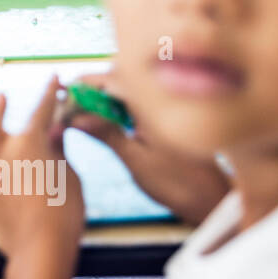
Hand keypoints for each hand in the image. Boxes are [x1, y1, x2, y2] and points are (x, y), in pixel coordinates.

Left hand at [0, 47, 85, 265]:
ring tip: (1, 97)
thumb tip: (56, 131)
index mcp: (30, 142)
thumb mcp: (70, 177)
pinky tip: (21, 175)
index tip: (54, 76)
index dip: (50, 91)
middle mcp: (1, 150)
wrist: (39, 254)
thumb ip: (59, 150)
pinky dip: (7, 166)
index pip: (42, 108)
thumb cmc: (64, 214)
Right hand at [57, 70, 229, 223]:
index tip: (64, 94)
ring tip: (85, 116)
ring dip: (105, 96)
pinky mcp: (165, 118)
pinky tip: (107, 121)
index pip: (112, 78)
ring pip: (128, 88)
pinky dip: (118, 106)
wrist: (213, 201)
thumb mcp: (136, 160)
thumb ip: (107, 134)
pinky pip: (137, 101)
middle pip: (120, 77)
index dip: (84, 84)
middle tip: (73, 107)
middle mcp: (161, 99)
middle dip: (93, 87)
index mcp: (155, 104)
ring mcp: (165, 107)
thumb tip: (76, 117)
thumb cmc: (178, 184)